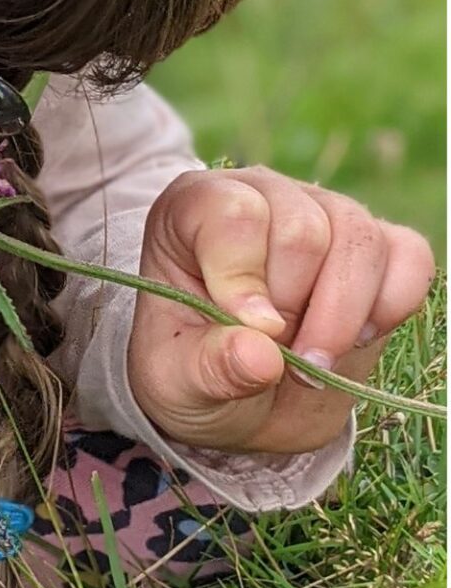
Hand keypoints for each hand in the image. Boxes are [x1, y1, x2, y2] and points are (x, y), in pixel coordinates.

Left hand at [128, 166, 435, 455]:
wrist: (238, 393)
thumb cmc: (193, 369)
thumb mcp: (178, 379)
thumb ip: (210, 366)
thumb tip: (261, 355)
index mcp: (190, 208)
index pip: (233, 212)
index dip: (245, 276)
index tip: (255, 332)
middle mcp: (260, 194)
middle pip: (302, 230)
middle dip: (296, 308)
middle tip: (278, 356)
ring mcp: (322, 212)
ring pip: (360, 238)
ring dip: (343, 315)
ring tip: (312, 361)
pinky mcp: (376, 244)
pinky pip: (409, 256)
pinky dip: (392, 305)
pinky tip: (355, 339)